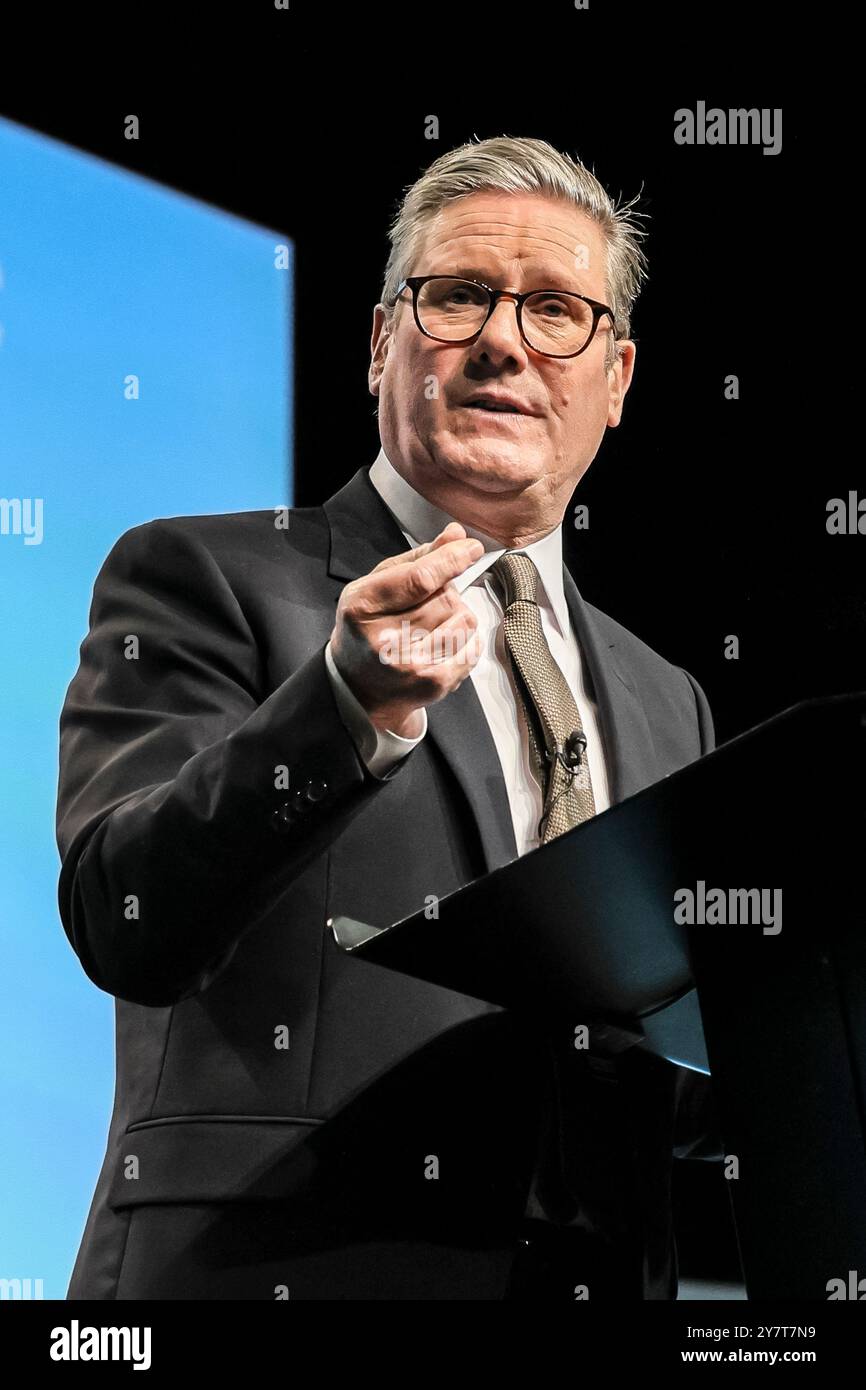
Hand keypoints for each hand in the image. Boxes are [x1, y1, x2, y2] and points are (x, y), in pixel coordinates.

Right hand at [329, 522, 484, 737]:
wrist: (360, 687)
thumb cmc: (369, 627)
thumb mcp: (377, 586)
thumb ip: (417, 559)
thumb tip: (456, 535)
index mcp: (363, 607)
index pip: (420, 578)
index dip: (451, 560)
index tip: (471, 548)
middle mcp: (385, 640)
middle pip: (446, 597)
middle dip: (447, 591)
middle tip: (428, 602)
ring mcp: (411, 666)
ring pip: (464, 619)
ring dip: (457, 615)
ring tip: (432, 626)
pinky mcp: (434, 684)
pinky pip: (473, 646)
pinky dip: (467, 639)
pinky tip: (443, 643)